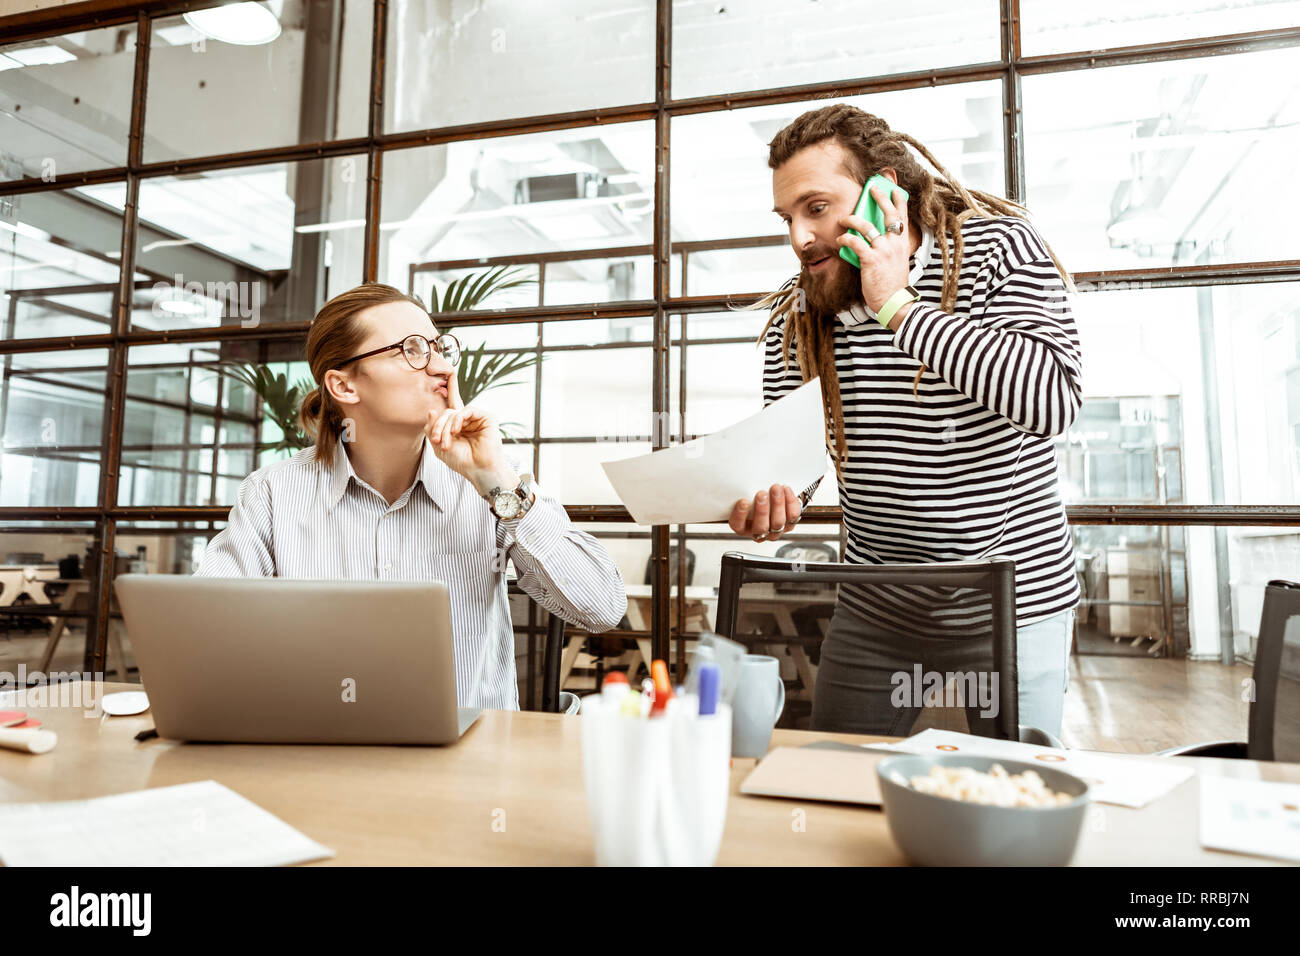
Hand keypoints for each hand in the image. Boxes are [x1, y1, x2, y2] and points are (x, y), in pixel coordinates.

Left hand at [425, 370, 516, 495]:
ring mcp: (477, 418)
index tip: (450, 372)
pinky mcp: (487, 418)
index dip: (451, 388)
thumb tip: (431, 410)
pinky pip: (467, 410)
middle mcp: (467, 420)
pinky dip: (458, 420)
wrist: (478, 471)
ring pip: (454, 412)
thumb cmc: (462, 461)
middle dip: (438, 425)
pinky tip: (457, 430)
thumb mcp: (439, 446)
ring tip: (446, 442)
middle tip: (437, 440)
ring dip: (446, 427)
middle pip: (446, 412)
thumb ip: (433, 429)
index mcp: (457, 425)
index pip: (452, 404)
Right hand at [728, 485, 801, 542]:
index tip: (743, 502)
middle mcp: (759, 532)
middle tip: (761, 494)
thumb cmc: (753, 497)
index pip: (738, 525)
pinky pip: (792, 516)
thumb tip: (738, 478)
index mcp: (742, 527)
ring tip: (776, 488)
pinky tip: (786, 490)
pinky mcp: (790, 524)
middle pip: (761, 527)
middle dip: (762, 511)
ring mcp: (775, 530)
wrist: (772, 499)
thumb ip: (742, 492)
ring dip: (777, 504)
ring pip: (778, 522)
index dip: (740, 515)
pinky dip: (790, 502)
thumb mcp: (745, 496)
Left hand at [837, 183, 913, 319]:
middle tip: (871, 188)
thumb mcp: (896, 261)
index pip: (903, 215)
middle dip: (880, 197)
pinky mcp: (871, 259)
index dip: (898, 200)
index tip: (893, 188)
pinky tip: (839, 240)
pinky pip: (855, 242)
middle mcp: (895, 243)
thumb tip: (875, 238)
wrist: (894, 302)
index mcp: (902, 243)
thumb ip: (889, 247)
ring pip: (867, 226)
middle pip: (888, 213)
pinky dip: (845, 239)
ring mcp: (884, 250)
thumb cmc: (892, 284)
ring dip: (852, 219)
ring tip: (843, 218)